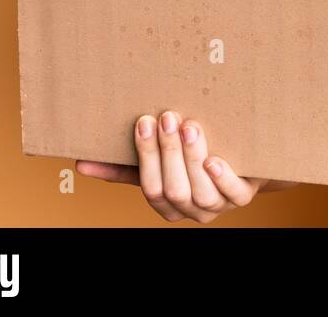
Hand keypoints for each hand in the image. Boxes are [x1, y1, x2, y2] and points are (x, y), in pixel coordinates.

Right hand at [76, 111, 291, 222]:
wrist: (248, 162)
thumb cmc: (193, 160)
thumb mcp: (161, 162)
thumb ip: (126, 165)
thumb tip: (80, 162)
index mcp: (166, 204)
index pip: (149, 186)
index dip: (144, 155)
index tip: (141, 121)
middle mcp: (190, 210)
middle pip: (172, 188)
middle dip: (167, 152)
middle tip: (167, 117)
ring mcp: (217, 206)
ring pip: (199, 192)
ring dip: (192, 158)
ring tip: (190, 126)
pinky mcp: (243, 196)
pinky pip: (232, 194)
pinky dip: (221, 178)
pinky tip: (214, 159)